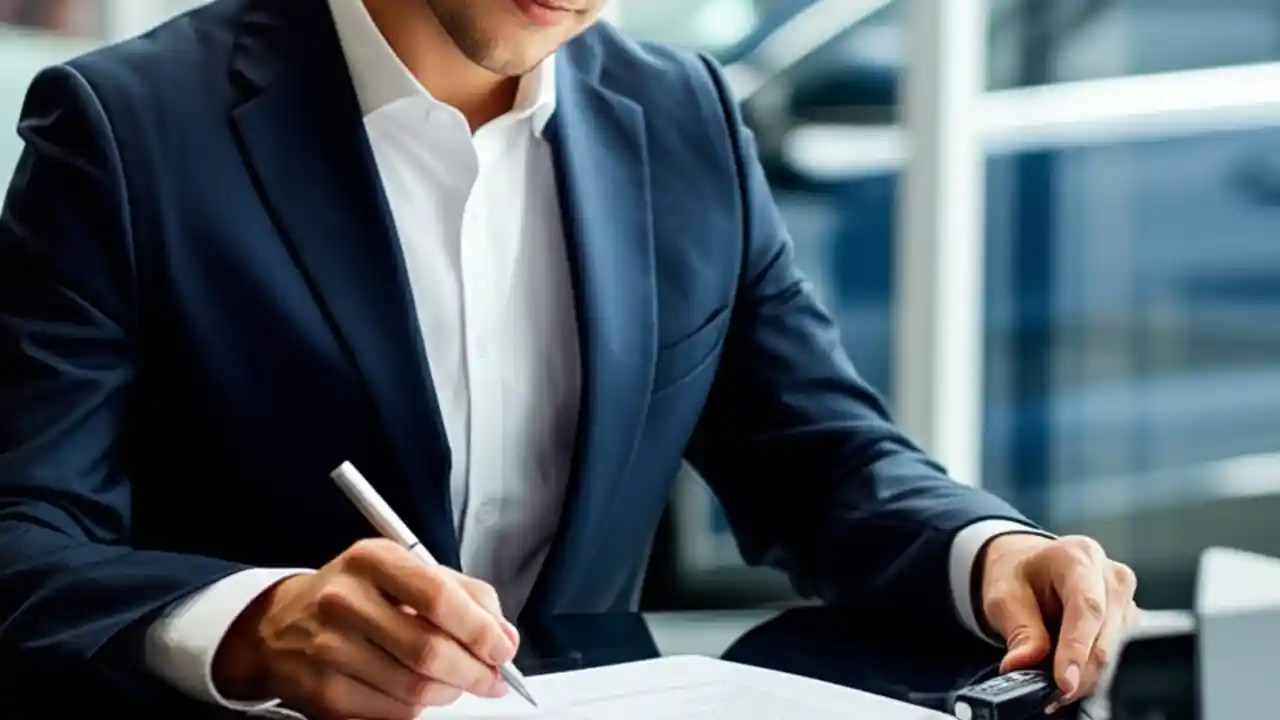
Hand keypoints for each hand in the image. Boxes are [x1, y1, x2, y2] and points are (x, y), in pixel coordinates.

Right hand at [213, 539, 518, 718]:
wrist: (278, 626)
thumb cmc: (358, 594)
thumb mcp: (405, 571)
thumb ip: (463, 594)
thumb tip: (504, 637)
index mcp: (372, 559)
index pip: (439, 597)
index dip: (480, 630)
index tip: (503, 648)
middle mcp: (344, 600)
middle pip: (430, 651)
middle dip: (475, 671)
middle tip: (493, 678)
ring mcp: (329, 649)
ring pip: (416, 689)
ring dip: (450, 691)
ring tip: (455, 681)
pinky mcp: (324, 693)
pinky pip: (394, 712)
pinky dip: (418, 707)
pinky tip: (416, 689)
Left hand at [979, 534, 1138, 708]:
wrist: (1029, 567)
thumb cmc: (1018, 576)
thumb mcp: (1004, 597)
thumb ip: (1018, 631)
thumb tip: (1021, 665)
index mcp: (1078, 557)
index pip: (1086, 607)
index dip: (1077, 648)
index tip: (1065, 681)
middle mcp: (1110, 574)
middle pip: (1107, 632)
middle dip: (1083, 670)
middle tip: (1057, 694)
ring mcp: (1124, 598)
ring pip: (1118, 648)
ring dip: (1089, 673)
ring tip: (1059, 686)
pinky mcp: (1128, 620)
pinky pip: (1119, 652)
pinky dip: (1094, 670)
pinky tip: (1074, 676)